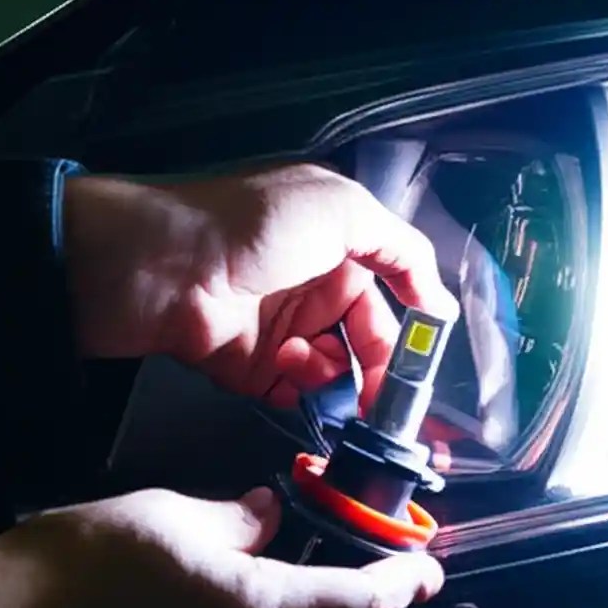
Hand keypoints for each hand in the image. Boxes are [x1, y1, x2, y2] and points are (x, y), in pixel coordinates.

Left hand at [63, 164, 457, 410]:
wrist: (165, 265)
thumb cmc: (255, 225)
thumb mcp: (343, 210)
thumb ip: (403, 250)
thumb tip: (441, 302)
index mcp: (341, 244)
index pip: (396, 291)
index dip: (415, 325)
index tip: (427, 358)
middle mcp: (316, 286)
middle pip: (370, 339)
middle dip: (382, 368)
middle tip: (387, 398)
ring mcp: (284, 328)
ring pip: (336, 369)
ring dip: (332, 372)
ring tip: (303, 358)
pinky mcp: (254, 366)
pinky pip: (294, 391)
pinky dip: (297, 389)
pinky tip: (283, 370)